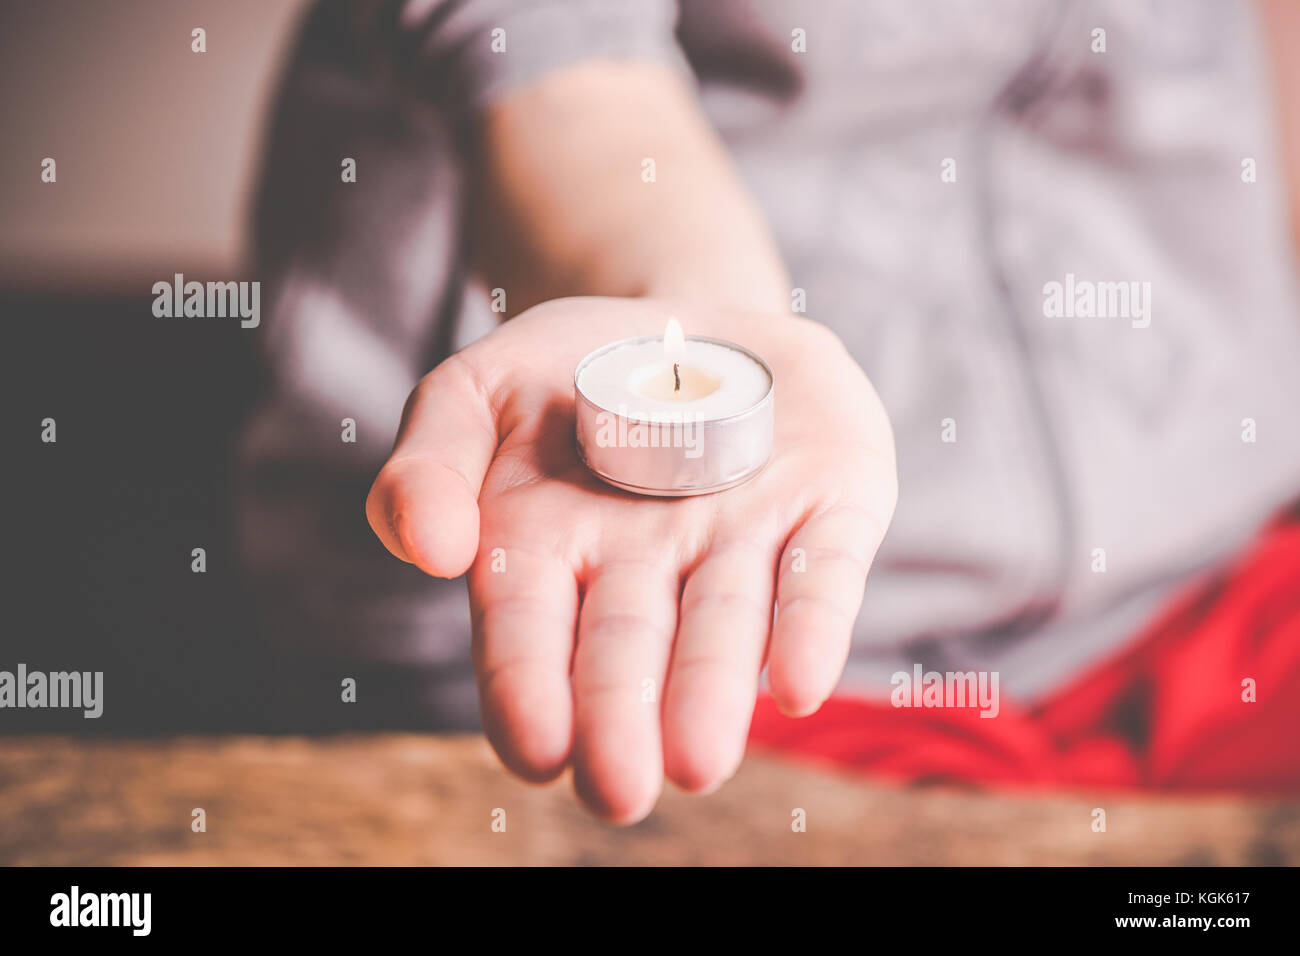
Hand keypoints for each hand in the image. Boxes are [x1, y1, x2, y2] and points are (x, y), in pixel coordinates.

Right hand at [366, 297, 896, 822]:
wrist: (691, 318)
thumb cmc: (570, 373)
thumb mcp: (473, 393)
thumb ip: (427, 466)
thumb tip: (432, 552)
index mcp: (547, 548)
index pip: (527, 629)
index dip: (527, 687)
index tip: (536, 750)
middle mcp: (645, 564)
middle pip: (628, 647)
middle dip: (621, 716)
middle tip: (619, 790)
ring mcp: (738, 537)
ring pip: (723, 622)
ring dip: (710, 687)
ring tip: (697, 760)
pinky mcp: (828, 507)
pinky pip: (820, 571)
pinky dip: (808, 624)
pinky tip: (798, 684)